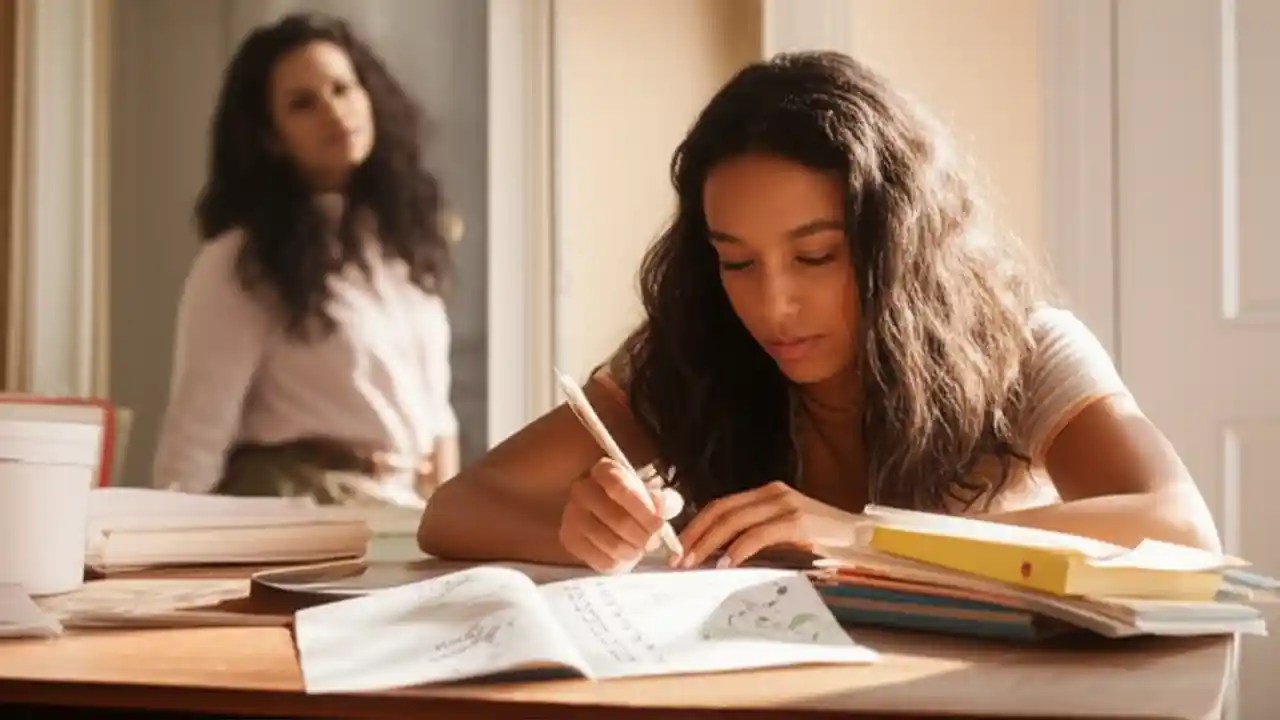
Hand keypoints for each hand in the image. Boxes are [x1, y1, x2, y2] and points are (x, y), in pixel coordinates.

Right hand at [558, 458, 669, 573]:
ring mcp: (571, 515)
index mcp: (603, 471)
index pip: (619, 487)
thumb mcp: (648, 495)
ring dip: (632, 551)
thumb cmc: (630, 503)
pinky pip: (600, 559)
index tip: (659, 525)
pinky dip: (618, 563)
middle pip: (617, 519)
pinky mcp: (569, 539)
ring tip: (639, 549)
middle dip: (642, 536)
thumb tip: (666, 507)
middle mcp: (582, 489)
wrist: (603, 515)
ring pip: (610, 543)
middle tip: (653, 543)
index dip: (642, 509)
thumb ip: (662, 501)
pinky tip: (623, 556)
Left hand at [677, 481, 862, 567]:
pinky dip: (739, 549)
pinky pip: (759, 534)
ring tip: (694, 563)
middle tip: (678, 559)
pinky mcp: (799, 522)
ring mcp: (787, 505)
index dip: (696, 526)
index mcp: (766, 494)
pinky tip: (726, 563)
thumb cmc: (822, 541)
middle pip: (721, 510)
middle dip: (695, 535)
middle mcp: (773, 493)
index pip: (720, 505)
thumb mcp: (782, 534)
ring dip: (709, 543)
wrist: (864, 539)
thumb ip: (754, 536)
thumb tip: (715, 555)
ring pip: (735, 520)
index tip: (677, 548)